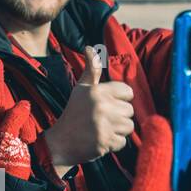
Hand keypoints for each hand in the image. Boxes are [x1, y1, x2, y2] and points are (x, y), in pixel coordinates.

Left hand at [0, 56, 38, 179]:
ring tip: (21, 139)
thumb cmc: (5, 162)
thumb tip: (24, 103)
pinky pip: (27, 123)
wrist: (14, 180)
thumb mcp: (6, 139)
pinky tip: (25, 143)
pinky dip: (29, 132)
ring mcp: (8, 125)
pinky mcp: (18, 132)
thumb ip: (14, 118)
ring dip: (23, 122)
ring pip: (18, 111)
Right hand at [41, 46, 135, 176]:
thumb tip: (90, 47)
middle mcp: (101, 106)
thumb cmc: (74, 113)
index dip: (120, 99)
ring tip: (103, 129)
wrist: (61, 142)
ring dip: (118, 130)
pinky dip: (114, 143)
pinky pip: (123, 142)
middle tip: (102, 119)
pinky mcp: (105, 142)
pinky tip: (101, 139)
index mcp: (97, 91)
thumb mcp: (81, 89)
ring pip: (129, 126)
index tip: (108, 104)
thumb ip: (91, 70)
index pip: (127, 92)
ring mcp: (104, 125)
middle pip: (130, 110)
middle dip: (119, 116)